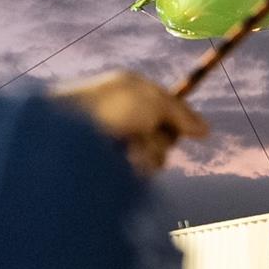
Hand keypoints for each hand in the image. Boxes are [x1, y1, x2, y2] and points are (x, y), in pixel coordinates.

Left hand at [57, 70, 209, 174]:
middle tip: (141, 134)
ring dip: (146, 155)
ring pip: (153, 158)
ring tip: (126, 151)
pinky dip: (135, 169)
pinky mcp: (109, 172)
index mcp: (126, 94)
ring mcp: (114, 146)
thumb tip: (206, 130)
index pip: (165, 108)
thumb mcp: (150, 100)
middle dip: (158, 139)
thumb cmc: (106, 109)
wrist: (62, 138)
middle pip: (163, 136)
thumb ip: (179, 112)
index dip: (178, 120)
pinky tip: (119, 164)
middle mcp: (122, 119)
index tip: (197, 132)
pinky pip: (138, 174)